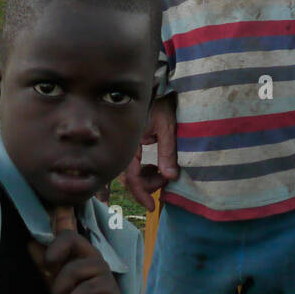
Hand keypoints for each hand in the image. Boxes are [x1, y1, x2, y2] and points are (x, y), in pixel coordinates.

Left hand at [27, 207, 127, 293]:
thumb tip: (32, 243)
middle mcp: (90, 259)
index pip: (69, 230)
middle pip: (73, 239)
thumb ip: (47, 266)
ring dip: (62, 285)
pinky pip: (89, 286)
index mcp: (77, 256)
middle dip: (57, 249)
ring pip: (77, 267)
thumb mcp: (57, 283)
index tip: (57, 202)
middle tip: (49, 264)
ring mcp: (102, 272)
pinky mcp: (110, 288)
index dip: (63, 215)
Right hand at [123, 96, 177, 210]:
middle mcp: (124, 145)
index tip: (151, 207)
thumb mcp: (168, 126)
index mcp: (130, 141)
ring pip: (131, 173)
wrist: (157, 86)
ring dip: (145, 179)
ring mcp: (126, 145)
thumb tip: (171, 177)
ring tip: (162, 174)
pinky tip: (155, 167)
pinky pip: (133, 165)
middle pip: (129, 177)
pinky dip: (143, 171)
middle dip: (146, 185)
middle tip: (164, 182)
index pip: (131, 175)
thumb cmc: (162, 103)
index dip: (141, 193)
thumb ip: (168, 151)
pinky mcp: (131, 144)